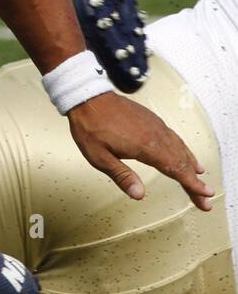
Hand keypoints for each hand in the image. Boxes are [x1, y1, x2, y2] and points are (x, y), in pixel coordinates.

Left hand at [67, 92, 213, 209]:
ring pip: (179, 146)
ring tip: (199, 175)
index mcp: (145, 146)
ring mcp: (154, 125)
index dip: (191, 184)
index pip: (175, 169)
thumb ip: (121, 176)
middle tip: (205, 195)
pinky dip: (182, 147)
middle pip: (181, 160)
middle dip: (195, 179)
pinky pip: (172, 135)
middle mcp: (155, 135)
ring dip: (190, 162)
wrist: (87, 98)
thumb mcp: (99, 157)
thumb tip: (138, 194)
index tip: (205, 195)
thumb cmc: (90, 127)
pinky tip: (183, 152)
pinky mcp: (150, 119)